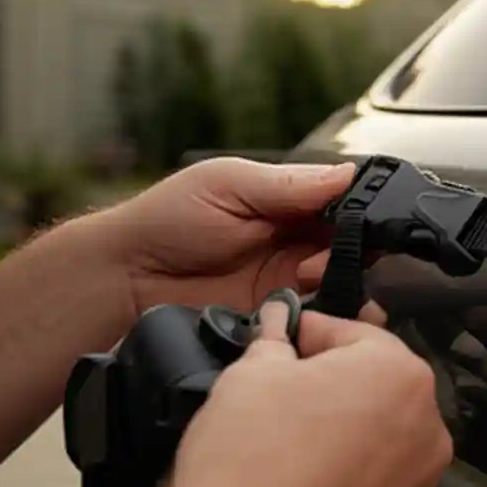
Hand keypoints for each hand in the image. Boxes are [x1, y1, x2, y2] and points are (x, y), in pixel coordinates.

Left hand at [102, 158, 354, 314]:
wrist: (126, 278)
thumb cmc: (168, 219)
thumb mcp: (228, 184)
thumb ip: (289, 184)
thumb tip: (347, 173)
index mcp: (290, 198)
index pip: (345, 200)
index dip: (361, 209)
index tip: (361, 217)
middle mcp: (298, 238)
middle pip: (354, 242)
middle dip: (352, 247)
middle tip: (322, 251)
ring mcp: (290, 277)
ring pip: (344, 278)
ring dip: (338, 277)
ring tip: (308, 274)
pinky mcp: (280, 312)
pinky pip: (318, 313)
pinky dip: (324, 311)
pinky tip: (310, 303)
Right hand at [119, 302, 451, 486]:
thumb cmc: (251, 456)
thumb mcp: (251, 375)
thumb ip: (274, 343)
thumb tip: (278, 324)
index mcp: (401, 374)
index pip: (354, 333)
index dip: (309, 333)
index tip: (279, 339)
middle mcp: (428, 426)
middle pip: (376, 386)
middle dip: (332, 383)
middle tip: (279, 392)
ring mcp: (422, 481)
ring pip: (380, 435)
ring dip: (344, 430)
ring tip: (288, 443)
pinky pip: (376, 483)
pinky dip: (347, 476)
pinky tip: (304, 484)